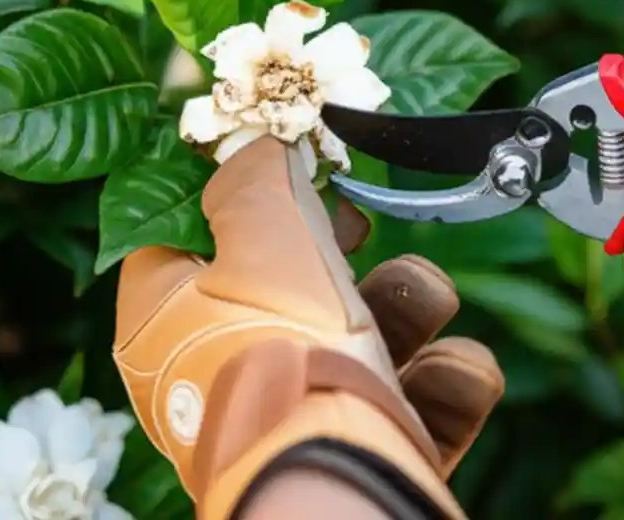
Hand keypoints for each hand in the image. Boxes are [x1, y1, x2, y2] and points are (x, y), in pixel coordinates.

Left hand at [112, 137, 502, 518]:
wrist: (333, 477)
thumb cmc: (282, 351)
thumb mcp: (262, 235)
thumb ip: (257, 178)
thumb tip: (258, 146)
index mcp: (169, 322)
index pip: (190, 245)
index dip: (243, 201)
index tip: (293, 175)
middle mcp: (227, 376)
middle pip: (291, 291)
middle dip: (349, 253)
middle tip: (363, 225)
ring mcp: (297, 418)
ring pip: (364, 343)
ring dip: (411, 309)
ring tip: (430, 297)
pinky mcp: (363, 452)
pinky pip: (413, 403)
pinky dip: (444, 382)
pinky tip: (454, 370)